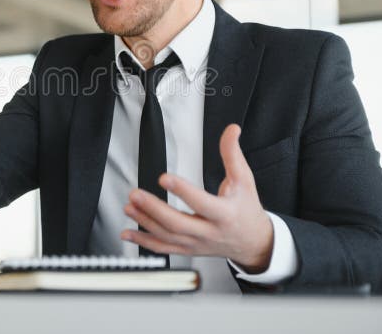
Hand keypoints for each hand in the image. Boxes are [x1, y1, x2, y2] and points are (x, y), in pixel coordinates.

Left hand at [121, 124, 273, 271]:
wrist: (253, 242)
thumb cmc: (246, 209)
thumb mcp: (244, 180)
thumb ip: (233, 154)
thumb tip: (232, 130)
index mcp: (224, 214)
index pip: (201, 203)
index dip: (182, 190)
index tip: (164, 177)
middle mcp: (209, 232)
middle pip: (178, 224)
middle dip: (153, 209)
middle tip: (136, 194)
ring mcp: (197, 244)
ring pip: (167, 237)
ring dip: (145, 222)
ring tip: (129, 207)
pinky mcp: (188, 250)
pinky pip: (164, 248)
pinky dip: (144, 242)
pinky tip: (128, 233)